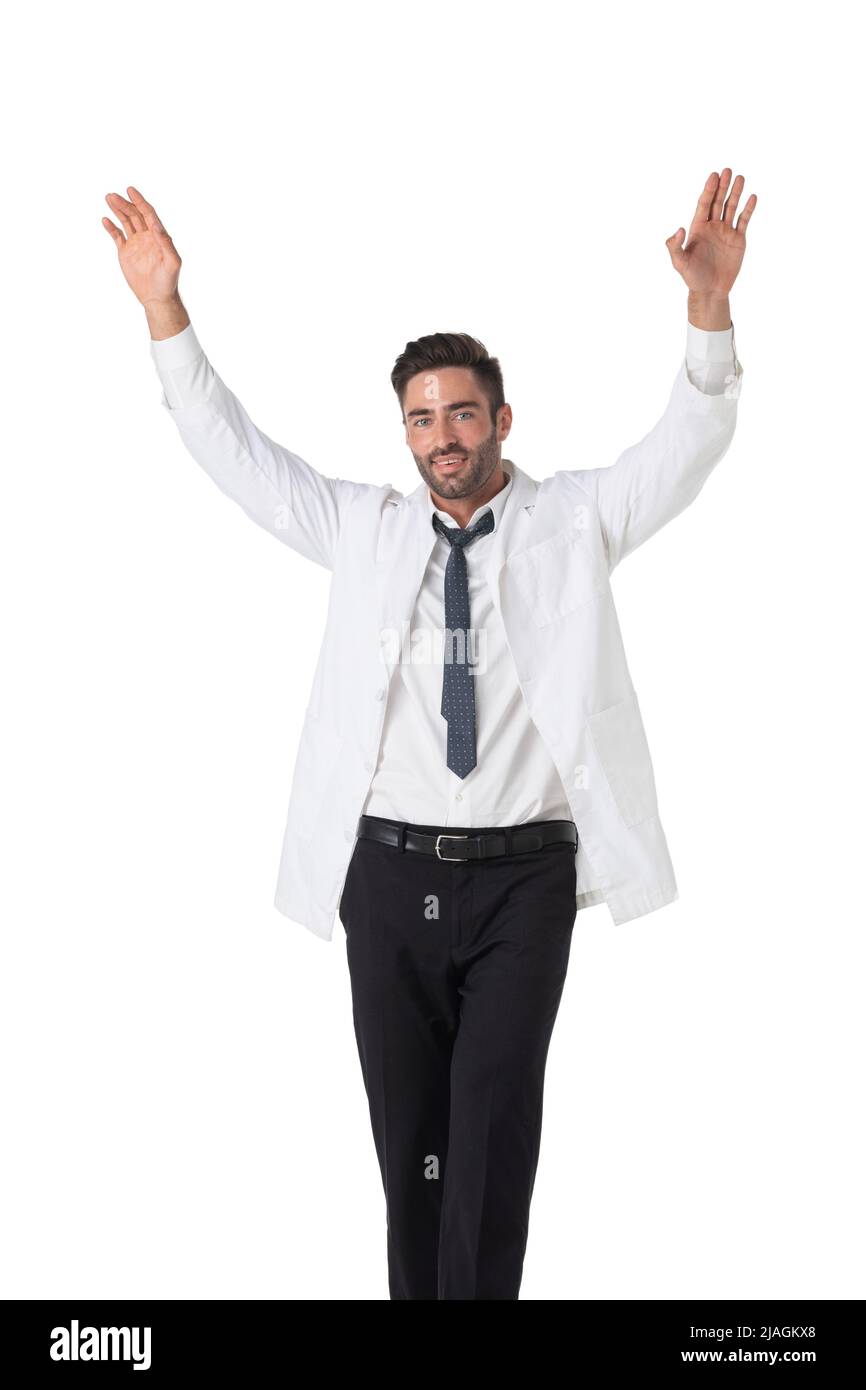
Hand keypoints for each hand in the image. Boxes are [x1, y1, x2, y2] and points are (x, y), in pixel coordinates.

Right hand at [102, 187, 181, 305]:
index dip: (140, 201)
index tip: (130, 190)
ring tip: (108, 198)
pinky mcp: (126, 252)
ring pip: (126, 222)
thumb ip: (166, 243)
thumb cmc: (168, 281)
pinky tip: (105, 220)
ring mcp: (136, 243)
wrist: (156, 297)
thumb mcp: (172, 262)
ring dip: (118, 210)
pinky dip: (111, 228)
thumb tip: (157, 226)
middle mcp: (147, 237)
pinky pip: (117, 236)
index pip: (148, 214)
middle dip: (125, 204)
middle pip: (135, 215)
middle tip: (112, 195)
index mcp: (158, 236)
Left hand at [666, 169, 756, 295]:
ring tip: (740, 177)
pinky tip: (752, 197)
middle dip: (722, 186)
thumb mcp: (680, 263)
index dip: (708, 190)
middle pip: (718, 202)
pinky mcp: (738, 239)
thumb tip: (678, 229)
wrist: (710, 291)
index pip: (704, 204)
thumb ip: (675, 246)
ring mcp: (726, 232)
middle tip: (727, 170)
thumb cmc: (693, 277)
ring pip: (731, 208)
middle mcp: (712, 227)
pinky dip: (748, 209)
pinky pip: (743, 221)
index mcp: (698, 228)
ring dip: (735, 193)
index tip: (714, 176)